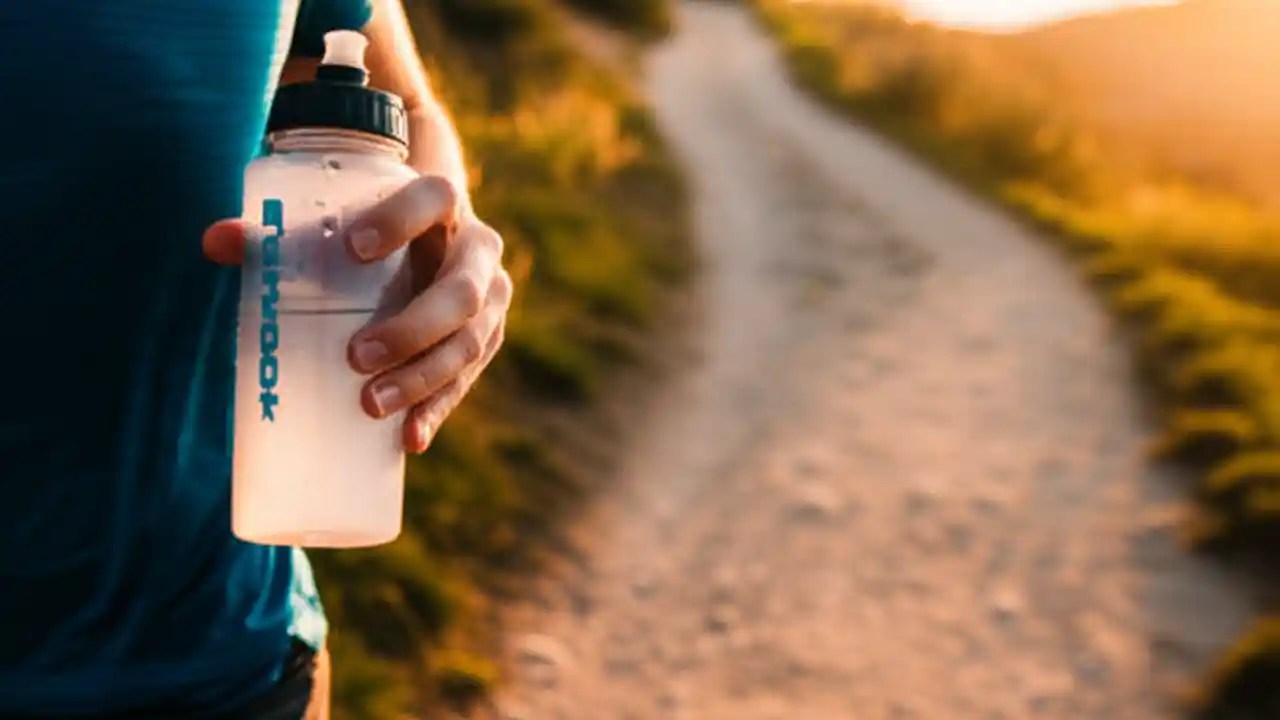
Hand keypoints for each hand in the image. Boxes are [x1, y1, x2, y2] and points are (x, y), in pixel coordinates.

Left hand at [202, 175, 511, 452]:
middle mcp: (478, 249)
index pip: (434, 198)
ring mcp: (491, 299)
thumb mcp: (339, 219)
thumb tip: (216, 243)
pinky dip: (437, 409)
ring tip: (371, 404)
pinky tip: (409, 438)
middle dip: (411, 329)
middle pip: (461, 292)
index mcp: (443, 203)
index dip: (401, 220)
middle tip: (356, 357)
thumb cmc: (372, 226)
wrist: (430, 237)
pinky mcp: (486, 339)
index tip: (353, 247)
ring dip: (423, 378)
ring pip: (469, 342)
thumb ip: (277, 231)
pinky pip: (468, 379)